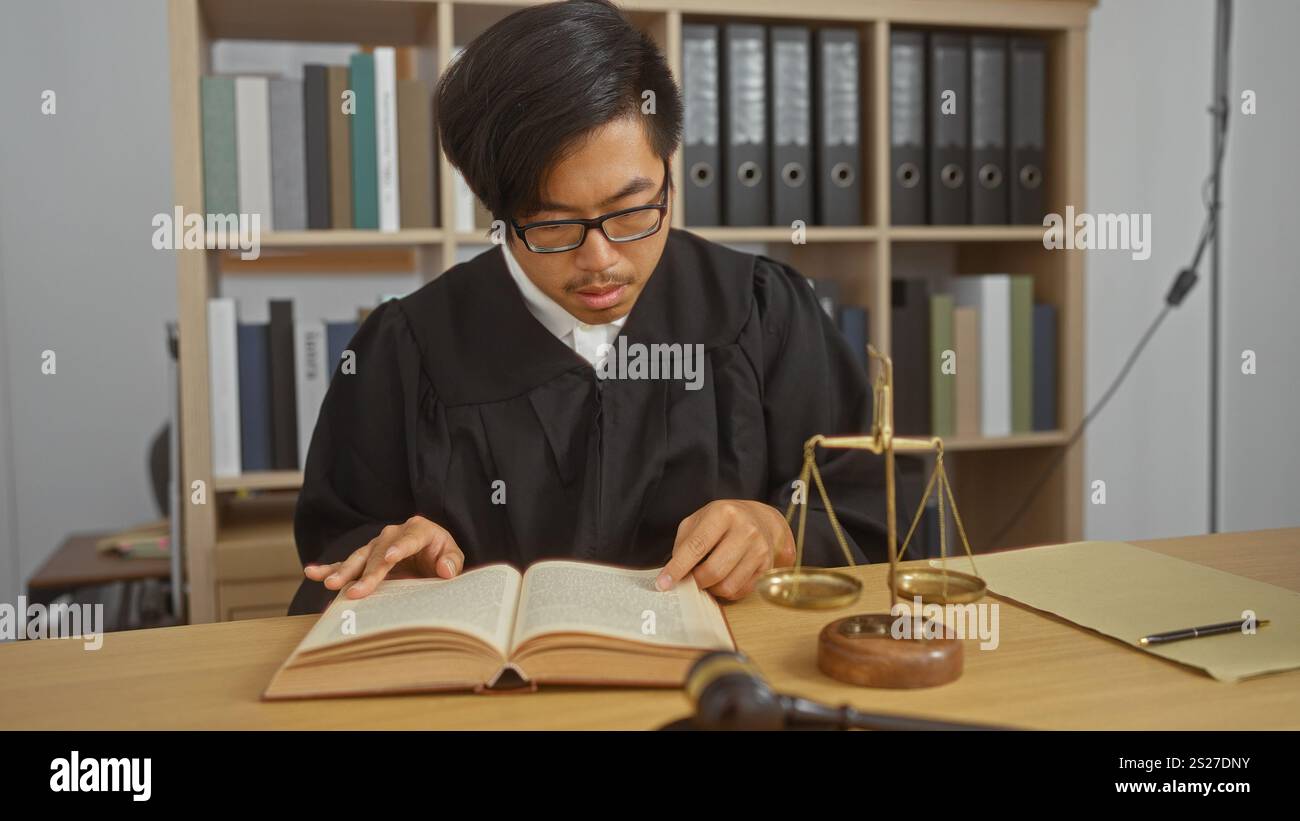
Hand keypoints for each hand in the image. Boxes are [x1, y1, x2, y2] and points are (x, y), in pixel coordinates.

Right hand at [303, 515, 464, 599]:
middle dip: (367, 572)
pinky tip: (312, 573)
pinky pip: (346, 563)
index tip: (389, 558)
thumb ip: (452, 561)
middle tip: (355, 591)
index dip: (399, 548)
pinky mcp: (365, 558)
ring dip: (344, 572)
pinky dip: (329, 568)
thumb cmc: (442, 555)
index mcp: (418, 529)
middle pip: (379, 553)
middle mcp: (393, 534)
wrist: (432, 555)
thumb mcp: (453, 556)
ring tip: (331, 584)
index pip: (409, 538)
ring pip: (359, 558)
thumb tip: (445, 570)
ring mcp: (376, 545)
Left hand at [655, 500, 795, 600]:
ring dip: (711, 588)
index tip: (663, 583)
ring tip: (707, 578)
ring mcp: (759, 549)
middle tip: (689, 580)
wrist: (761, 520)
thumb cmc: (723, 521)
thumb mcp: (699, 520)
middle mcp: (745, 530)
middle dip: (695, 581)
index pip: (696, 546)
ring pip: (727, 586)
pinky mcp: (767, 566)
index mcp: (723, 514)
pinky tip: (723, 579)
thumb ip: (684, 543)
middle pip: (713, 571)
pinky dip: (726, 591)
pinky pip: (740, 591)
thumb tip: (674, 574)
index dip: (678, 568)